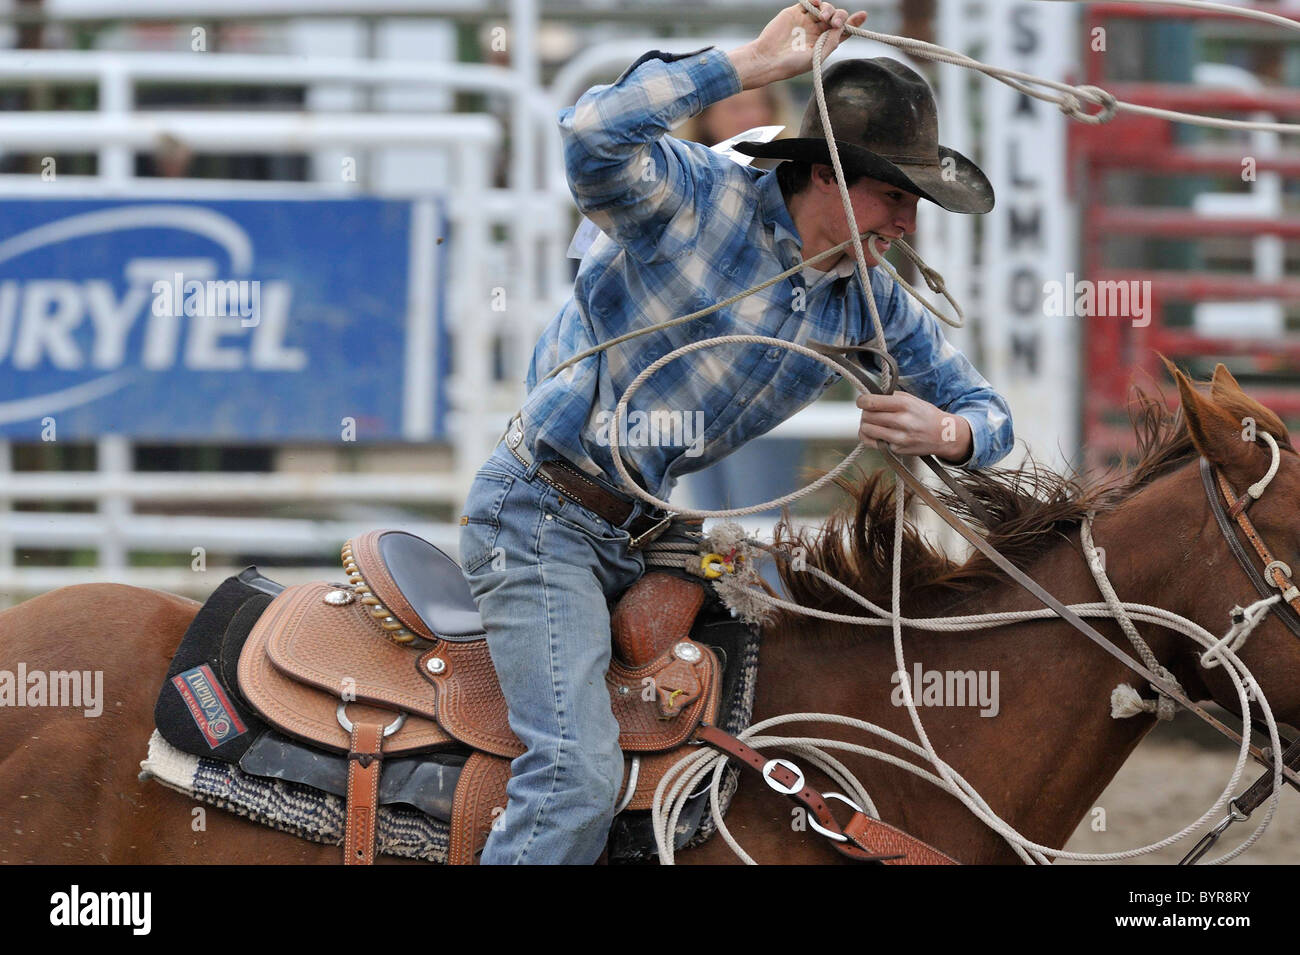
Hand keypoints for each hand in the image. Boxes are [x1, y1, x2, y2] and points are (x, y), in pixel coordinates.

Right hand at [730, 3, 868, 89]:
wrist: (768, 58)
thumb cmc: (791, 64)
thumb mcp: (816, 57)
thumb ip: (831, 42)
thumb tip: (842, 27)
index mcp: (823, 43)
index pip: (843, 31)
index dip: (854, 22)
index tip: (863, 15)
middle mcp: (816, 31)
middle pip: (837, 17)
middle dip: (840, 16)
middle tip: (835, 22)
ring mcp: (806, 21)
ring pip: (826, 8)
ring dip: (829, 9)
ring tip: (824, 17)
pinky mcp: (795, 12)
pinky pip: (810, 1)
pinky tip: (818, 4)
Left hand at [856, 392, 972, 462]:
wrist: (944, 434)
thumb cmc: (924, 414)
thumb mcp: (911, 399)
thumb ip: (890, 397)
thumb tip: (867, 397)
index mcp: (905, 404)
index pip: (872, 402)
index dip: (862, 401)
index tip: (862, 401)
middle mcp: (902, 421)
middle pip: (867, 416)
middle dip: (865, 413)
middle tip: (869, 412)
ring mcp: (899, 437)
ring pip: (867, 430)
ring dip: (865, 425)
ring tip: (871, 422)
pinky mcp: (897, 449)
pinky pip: (872, 443)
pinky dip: (869, 437)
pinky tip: (873, 433)